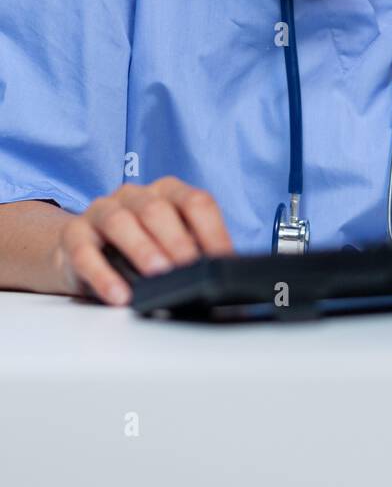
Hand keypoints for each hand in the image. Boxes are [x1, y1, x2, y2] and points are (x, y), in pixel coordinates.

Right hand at [52, 176, 234, 305]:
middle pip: (157, 209)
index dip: (212, 231)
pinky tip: (120, 295)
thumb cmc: (138, 249)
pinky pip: (85, 252)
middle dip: (176, 240)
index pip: (196, 202)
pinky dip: (103, 275)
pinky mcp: (74, 235)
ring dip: (142, 249)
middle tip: (188, 269)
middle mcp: (134, 195)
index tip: (222, 261)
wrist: (81, 249)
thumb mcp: (169, 245)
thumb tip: (220, 275)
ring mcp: (101, 210)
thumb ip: (192, 252)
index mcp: (166, 192)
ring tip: (157, 276)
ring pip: (119, 222)